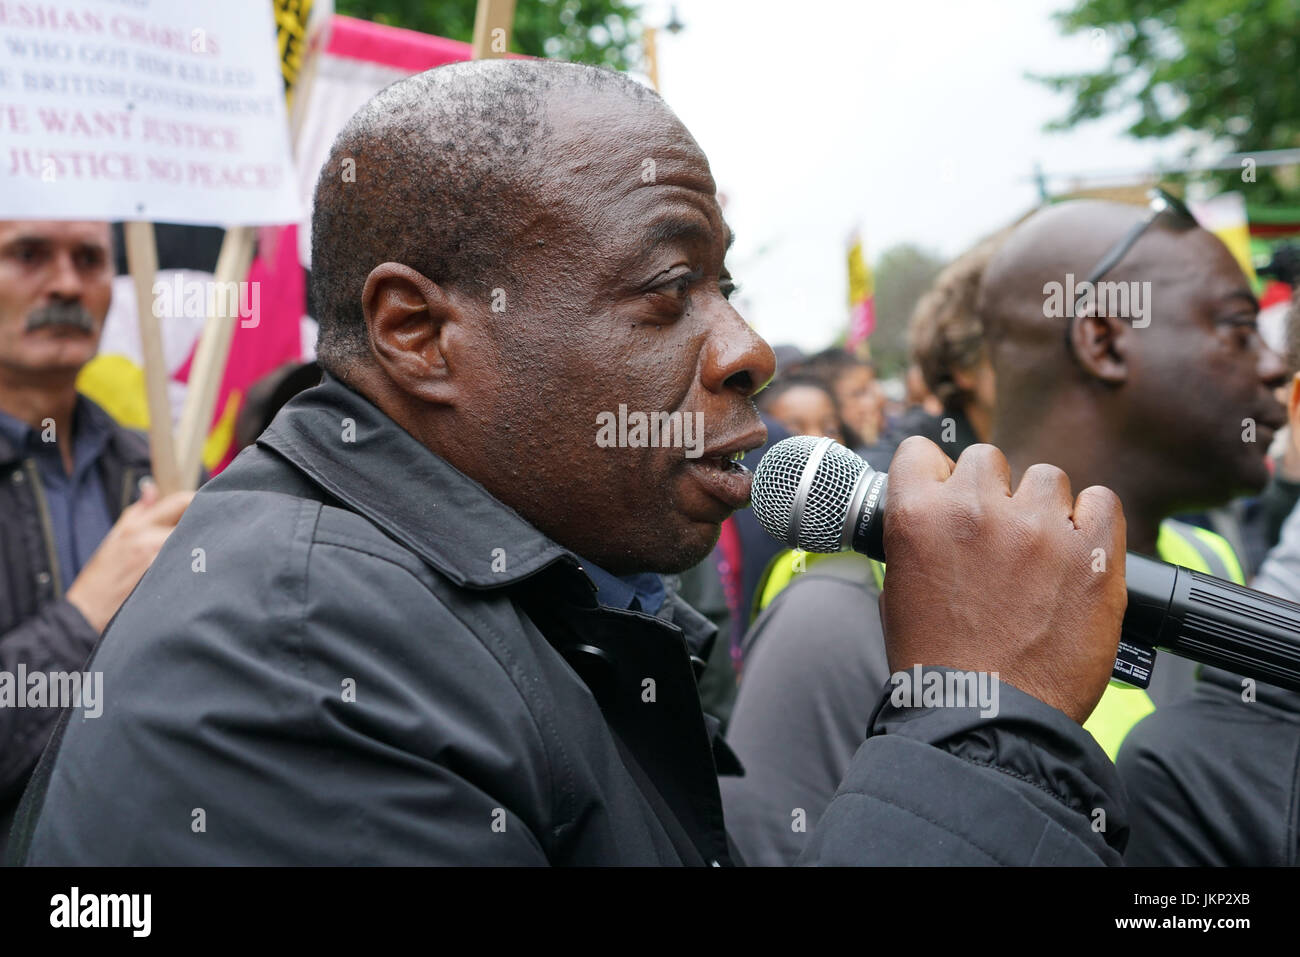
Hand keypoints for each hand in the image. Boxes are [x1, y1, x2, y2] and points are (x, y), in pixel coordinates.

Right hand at [65, 480, 194, 633]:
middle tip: (215, 528)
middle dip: (207, 523)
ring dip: (205, 544)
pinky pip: (192, 566)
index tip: (209, 505)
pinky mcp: (167, 582)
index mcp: (137, 526)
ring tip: (204, 551)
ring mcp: (160, 563)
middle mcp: (150, 541)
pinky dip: (199, 564)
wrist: (88, 612)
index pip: (182, 501)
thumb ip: (138, 512)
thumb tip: (152, 488)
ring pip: (198, 543)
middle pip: (196, 520)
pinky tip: (198, 569)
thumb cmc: (102, 575)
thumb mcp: (114, 537)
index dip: (200, 500)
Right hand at [879, 438, 1126, 724]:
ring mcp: (1037, 528)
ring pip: (1046, 478)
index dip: (937, 474)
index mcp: (917, 515)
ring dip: (1042, 508)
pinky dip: (1092, 522)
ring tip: (1041, 554)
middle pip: (988, 459)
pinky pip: (1102, 502)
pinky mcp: (1093, 553)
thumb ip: (918, 536)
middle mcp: (975, 510)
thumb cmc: (938, 663)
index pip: (922, 451)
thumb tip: (936, 509)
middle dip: (992, 491)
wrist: (986, 719)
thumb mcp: (898, 590)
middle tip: (997, 535)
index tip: (948, 493)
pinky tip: (1079, 553)